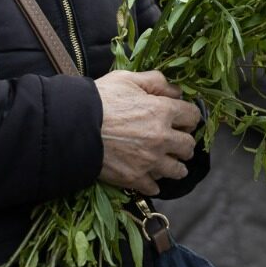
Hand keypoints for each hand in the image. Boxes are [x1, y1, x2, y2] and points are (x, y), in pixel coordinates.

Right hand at [95, 70, 200, 195]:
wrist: (73, 126)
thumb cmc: (99, 100)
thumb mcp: (127, 78)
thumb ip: (155, 81)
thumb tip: (176, 91)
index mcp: (163, 111)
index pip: (192, 117)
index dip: (188, 117)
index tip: (183, 120)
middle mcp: (162, 138)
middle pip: (189, 146)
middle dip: (184, 143)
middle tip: (176, 143)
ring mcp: (150, 161)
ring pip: (178, 170)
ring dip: (175, 166)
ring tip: (168, 163)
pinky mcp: (135, 178)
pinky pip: (155, 187)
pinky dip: (153, 183)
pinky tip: (148, 176)